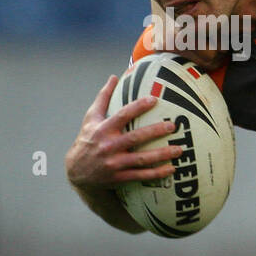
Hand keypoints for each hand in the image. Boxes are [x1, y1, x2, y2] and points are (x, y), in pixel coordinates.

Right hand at [65, 75, 183, 190]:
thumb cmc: (88, 139)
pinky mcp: (119, 178)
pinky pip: (141, 176)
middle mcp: (108, 146)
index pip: (122, 116)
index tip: (154, 99)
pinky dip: (157, 174)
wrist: (76, 172)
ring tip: (179, 149)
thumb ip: (103, 98)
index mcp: (102, 129)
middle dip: (155, 131)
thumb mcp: (91, 119)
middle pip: (135, 137)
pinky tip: (172, 168)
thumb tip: (114, 77)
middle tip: (173, 125)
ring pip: (141, 159)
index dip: (138, 107)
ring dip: (161, 155)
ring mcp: (114, 163)